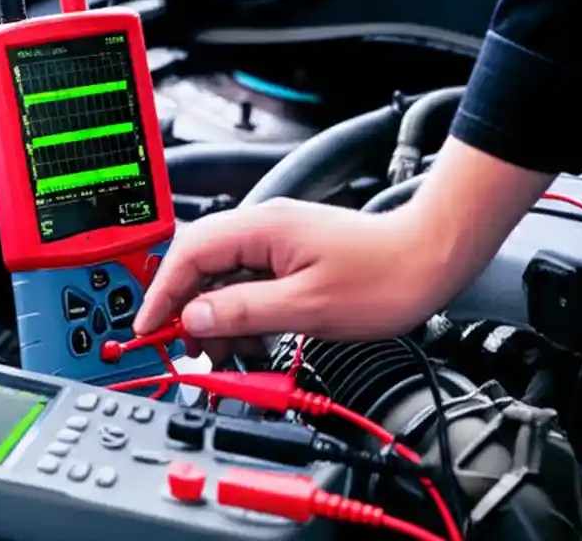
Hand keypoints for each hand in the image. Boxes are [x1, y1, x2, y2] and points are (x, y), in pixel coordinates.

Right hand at [134, 137, 554, 361]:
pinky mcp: (292, 258)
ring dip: (219, 319)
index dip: (162, 294)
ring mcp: (277, 241)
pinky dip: (245, 317)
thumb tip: (194, 319)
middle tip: (190, 349)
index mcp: (261, 228)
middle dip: (190, 310)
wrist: (432, 259)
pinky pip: (250, 286)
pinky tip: (256, 343)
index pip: (188, 254)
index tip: (150, 328)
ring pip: (224, 280)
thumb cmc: (384, 276)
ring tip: (231, 355)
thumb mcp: (305, 307)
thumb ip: (242, 312)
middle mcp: (264, 227)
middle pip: (201, 266)